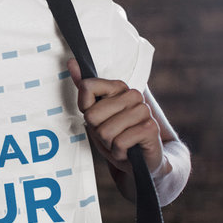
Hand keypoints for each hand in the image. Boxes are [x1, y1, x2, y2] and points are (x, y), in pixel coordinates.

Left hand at [67, 58, 165, 176]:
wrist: (140, 160)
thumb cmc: (116, 135)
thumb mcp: (96, 114)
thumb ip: (85, 89)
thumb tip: (72, 62)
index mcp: (119, 87)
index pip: (87, 87)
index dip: (86, 109)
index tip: (97, 117)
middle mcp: (133, 95)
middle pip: (92, 114)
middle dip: (97, 130)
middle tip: (111, 134)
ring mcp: (144, 111)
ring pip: (105, 131)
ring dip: (108, 143)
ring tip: (119, 142)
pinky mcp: (151, 128)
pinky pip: (119, 142)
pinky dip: (119, 152)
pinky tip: (127, 150)